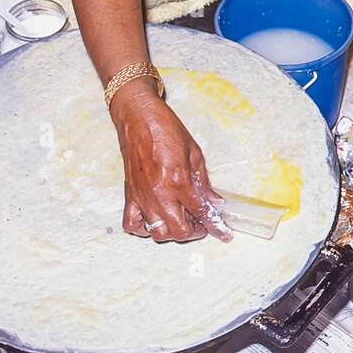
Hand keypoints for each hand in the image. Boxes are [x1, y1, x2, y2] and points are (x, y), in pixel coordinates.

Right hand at [109, 84, 230, 243]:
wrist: (139, 119)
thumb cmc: (166, 130)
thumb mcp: (194, 153)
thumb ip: (203, 182)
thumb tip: (214, 201)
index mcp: (179, 181)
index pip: (201, 212)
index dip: (215, 225)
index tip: (223, 233)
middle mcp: (160, 194)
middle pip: (179, 230)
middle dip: (194, 231)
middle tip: (200, 222)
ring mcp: (142, 198)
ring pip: (158, 233)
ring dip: (172, 231)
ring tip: (179, 220)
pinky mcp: (129, 196)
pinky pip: (132, 224)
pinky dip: (144, 228)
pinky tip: (154, 219)